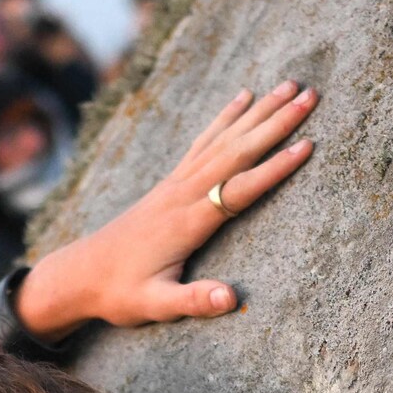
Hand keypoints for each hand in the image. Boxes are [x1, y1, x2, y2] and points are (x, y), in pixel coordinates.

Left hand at [15, 82, 318, 337]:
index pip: (239, 190)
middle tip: (311, 96)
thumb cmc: (119, 293)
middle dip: (276, 122)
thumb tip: (230, 297)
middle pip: (237, 151)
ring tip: (292, 86)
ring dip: (259, 111)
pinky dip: (226, 116)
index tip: (307, 145)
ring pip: (224, 138)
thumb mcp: (155, 306)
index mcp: (188, 222)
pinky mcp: (171, 180)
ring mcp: (176, 182)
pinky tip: (244, 96)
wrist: (80, 274)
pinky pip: (203, 140)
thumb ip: (193, 300)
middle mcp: (183, 193)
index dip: (275, 169)